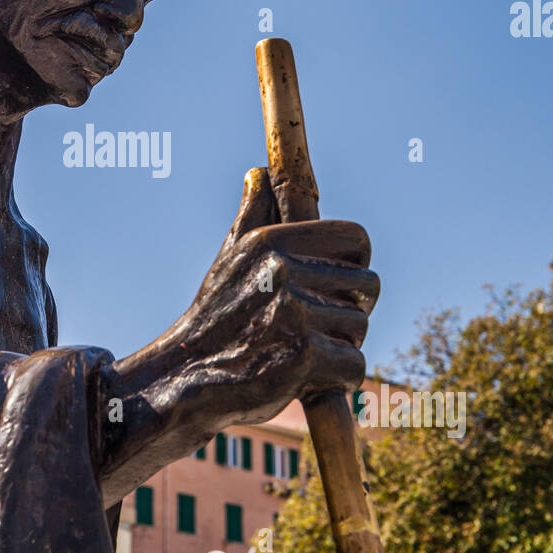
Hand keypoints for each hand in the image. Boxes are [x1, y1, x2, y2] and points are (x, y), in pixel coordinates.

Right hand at [167, 167, 378, 423]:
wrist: (184, 379)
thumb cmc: (215, 319)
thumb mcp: (230, 259)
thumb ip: (253, 215)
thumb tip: (259, 173)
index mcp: (270, 241)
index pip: (356, 238)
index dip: (359, 263)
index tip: (344, 283)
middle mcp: (281, 270)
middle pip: (368, 285)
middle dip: (352, 311)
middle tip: (320, 326)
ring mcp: (292, 312)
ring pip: (360, 328)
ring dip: (341, 348)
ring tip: (302, 352)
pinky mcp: (302, 355)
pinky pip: (354, 365)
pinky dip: (339, 379)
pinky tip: (308, 378)